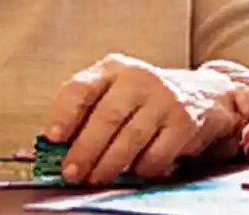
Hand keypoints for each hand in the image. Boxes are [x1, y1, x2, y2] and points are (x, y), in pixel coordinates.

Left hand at [43, 54, 240, 183]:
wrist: (202, 95)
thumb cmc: (143, 101)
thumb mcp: (114, 94)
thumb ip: (84, 116)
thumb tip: (45, 152)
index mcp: (113, 68)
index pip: (81, 87)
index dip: (64, 113)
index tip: (53, 138)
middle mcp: (138, 78)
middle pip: (106, 117)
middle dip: (85, 150)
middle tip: (72, 173)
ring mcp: (164, 99)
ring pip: (130, 138)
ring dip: (109, 165)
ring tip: (96, 179)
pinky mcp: (184, 122)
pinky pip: (156, 155)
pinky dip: (141, 169)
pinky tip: (135, 170)